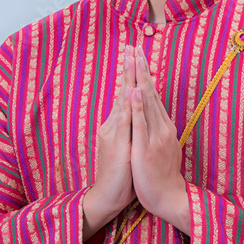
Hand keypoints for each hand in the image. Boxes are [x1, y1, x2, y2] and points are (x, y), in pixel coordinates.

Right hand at [83, 47, 135, 240]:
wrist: (107, 197)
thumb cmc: (120, 174)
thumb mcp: (127, 147)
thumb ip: (130, 129)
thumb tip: (136, 115)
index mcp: (118, 125)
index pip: (126, 94)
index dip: (132, 75)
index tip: (136, 55)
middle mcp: (113, 125)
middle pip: (123, 92)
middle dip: (128, 68)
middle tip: (131, 46)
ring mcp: (113, 134)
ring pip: (123, 101)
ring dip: (128, 79)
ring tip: (130, 59)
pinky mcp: (116, 145)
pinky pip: (124, 122)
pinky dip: (128, 106)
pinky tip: (131, 92)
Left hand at [129, 45, 191, 234]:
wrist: (169, 198)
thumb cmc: (161, 174)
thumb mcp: (161, 146)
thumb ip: (157, 129)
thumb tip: (155, 115)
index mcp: (162, 125)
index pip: (151, 94)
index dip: (144, 73)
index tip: (138, 54)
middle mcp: (160, 126)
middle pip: (149, 92)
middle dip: (142, 68)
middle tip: (135, 46)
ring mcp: (154, 136)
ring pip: (146, 102)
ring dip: (140, 79)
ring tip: (135, 59)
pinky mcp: (146, 148)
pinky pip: (141, 124)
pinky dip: (137, 106)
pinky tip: (133, 91)